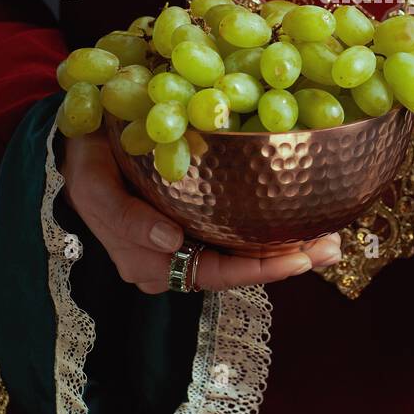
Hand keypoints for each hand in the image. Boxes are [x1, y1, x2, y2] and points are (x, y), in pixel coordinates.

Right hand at [61, 131, 341, 293]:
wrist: (80, 140)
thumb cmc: (86, 161)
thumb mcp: (92, 185)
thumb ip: (124, 218)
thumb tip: (171, 242)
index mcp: (148, 262)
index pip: (213, 273)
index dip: (256, 270)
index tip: (294, 259)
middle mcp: (173, 261)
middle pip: (237, 269)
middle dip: (287, 262)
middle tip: (332, 248)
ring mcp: (187, 242)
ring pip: (243, 254)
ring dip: (289, 249)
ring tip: (333, 239)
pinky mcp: (197, 218)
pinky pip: (237, 231)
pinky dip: (272, 227)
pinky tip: (308, 217)